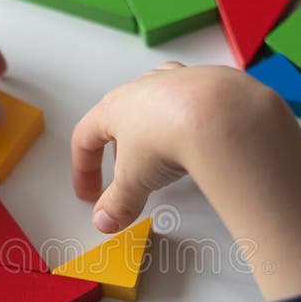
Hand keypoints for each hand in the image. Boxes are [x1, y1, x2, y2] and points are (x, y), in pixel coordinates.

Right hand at [72, 62, 278, 232]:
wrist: (216, 115)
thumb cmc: (167, 133)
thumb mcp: (133, 181)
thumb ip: (117, 203)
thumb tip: (106, 219)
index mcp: (114, 106)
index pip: (86, 138)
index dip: (84, 169)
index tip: (91, 192)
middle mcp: (144, 87)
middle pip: (121, 118)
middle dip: (121, 152)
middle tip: (128, 178)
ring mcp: (177, 82)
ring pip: (157, 104)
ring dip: (154, 131)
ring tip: (162, 156)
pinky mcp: (208, 85)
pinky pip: (191, 104)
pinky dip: (189, 124)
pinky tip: (196, 140)